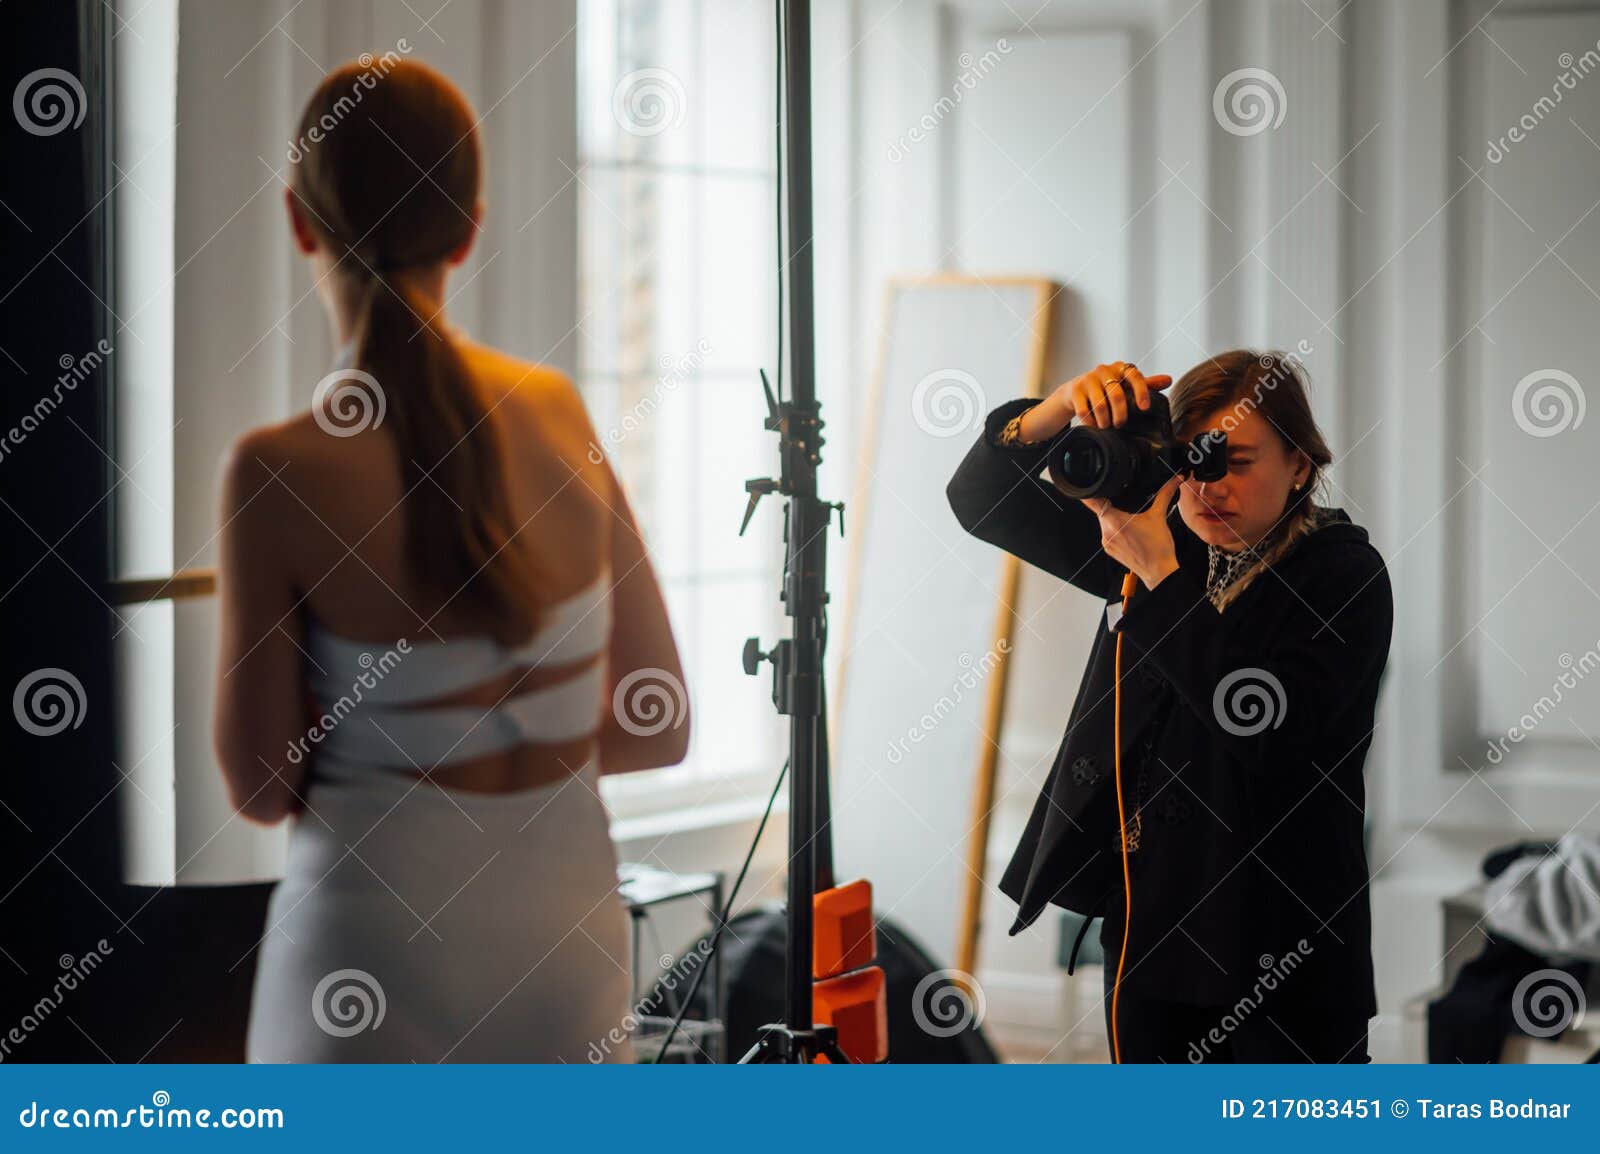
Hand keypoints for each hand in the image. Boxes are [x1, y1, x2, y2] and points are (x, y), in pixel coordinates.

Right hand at [1017, 361, 1171, 441]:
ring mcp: (1087, 379)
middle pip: (1117, 395)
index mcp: (1119, 368)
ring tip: (1106, 426)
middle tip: (1120, 424)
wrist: (1075, 391)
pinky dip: (1090, 422)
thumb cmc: (1106, 389)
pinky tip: (1093, 425)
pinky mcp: (1075, 390)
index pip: (1134, 376)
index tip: (1144, 408)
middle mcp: (1103, 370)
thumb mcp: (1125, 385)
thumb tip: (1169, 379)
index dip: (1141, 392)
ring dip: (1104, 421)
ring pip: (1100, 405)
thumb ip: (1146, 384)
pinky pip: (1084, 411)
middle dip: (1120, 415)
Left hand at [1082, 475, 1182, 589]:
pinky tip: (1130, 532)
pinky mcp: (1109, 549)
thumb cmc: (1158, 549)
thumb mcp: (1160, 516)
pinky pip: (1108, 533)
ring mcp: (1107, 542)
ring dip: (1114, 518)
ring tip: (1131, 521)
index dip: (1092, 492)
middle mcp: (1107, 532)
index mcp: (1114, 521)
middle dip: (1112, 505)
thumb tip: (1174, 480)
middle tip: (1127, 506)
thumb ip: (1165, 494)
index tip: (1093, 486)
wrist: (1159, 571)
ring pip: (1105, 522)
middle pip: (1101, 510)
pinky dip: (1116, 529)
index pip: (1092, 502)